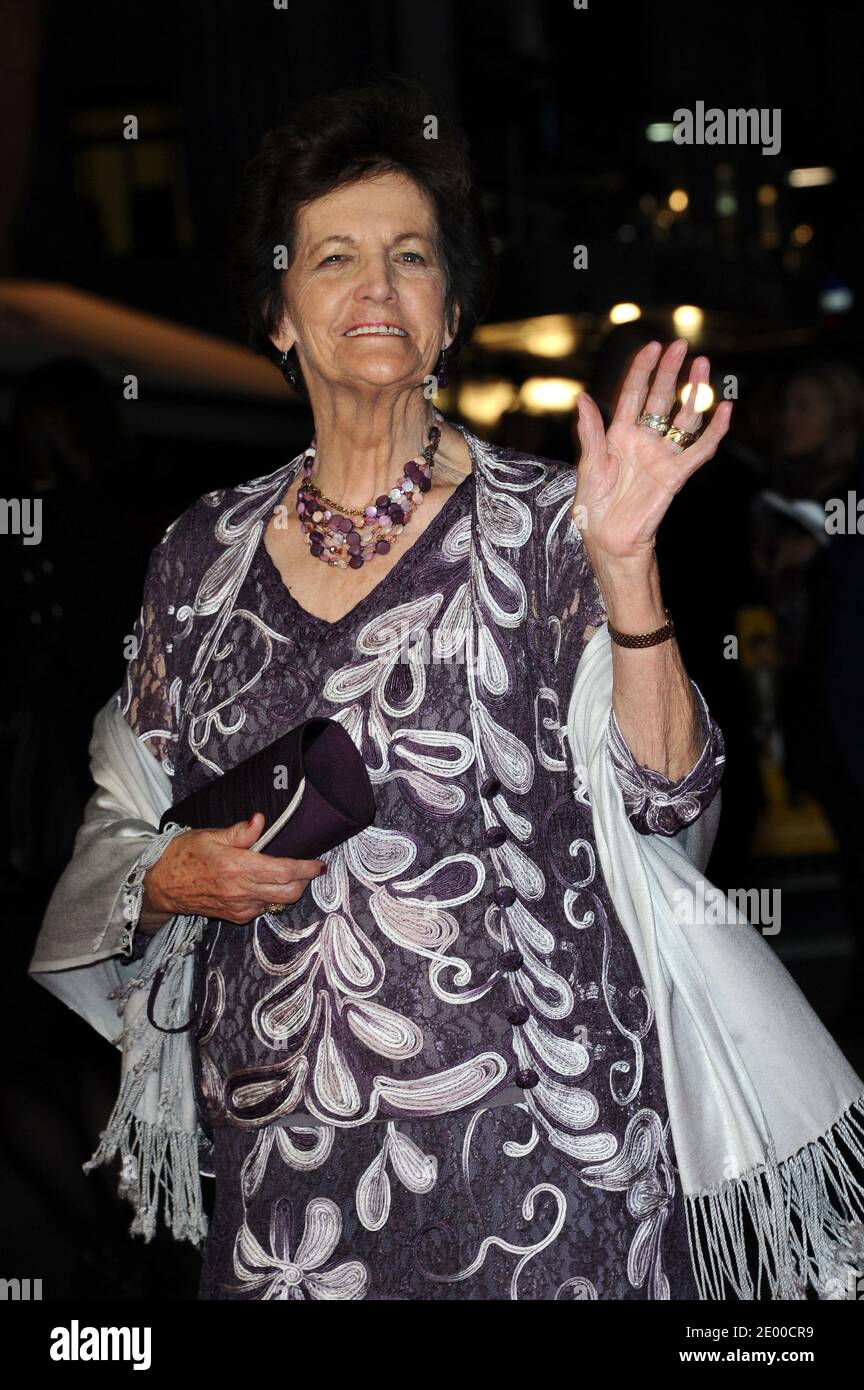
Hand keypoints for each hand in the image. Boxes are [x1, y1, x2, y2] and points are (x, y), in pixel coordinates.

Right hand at [139, 812, 326, 930]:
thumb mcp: (210, 836)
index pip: (283, 872)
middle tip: (307, 866)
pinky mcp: (235, 917)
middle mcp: (241, 892)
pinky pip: (263, 908)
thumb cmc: (183, 855)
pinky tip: (263, 883)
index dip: (306, 868)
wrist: (160, 885)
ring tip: (286, 872)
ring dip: (288, 889)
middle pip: (289, 893)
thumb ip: (240, 832)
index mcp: (237, 868)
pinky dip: (270, 896)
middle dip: (304, 880)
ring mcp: (239, 908)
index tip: (318, 863)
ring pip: (278, 902)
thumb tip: (261, 820)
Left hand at [572, 339, 732, 577]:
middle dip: (671, 372)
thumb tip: (583, 398)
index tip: (653, 347)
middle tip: (681, 346)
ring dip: (694, 392)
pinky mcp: (676, 475)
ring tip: (702, 366)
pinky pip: (700, 450)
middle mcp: (644, 441)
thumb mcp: (588, 466)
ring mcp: (662, 456)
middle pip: (661, 399)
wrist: (608, 540)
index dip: (643, 370)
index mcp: (619, 435)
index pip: (633, 394)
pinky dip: (714, 432)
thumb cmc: (594, 507)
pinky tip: (724, 410)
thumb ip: (590, 432)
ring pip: (684, 418)